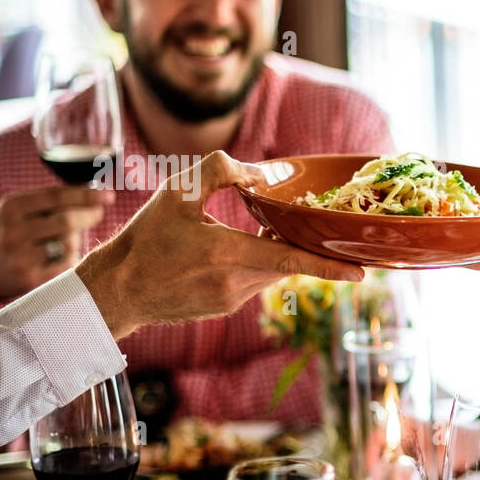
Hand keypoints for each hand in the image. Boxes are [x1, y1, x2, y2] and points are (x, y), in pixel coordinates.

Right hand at [0, 186, 110, 297]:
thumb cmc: (8, 231)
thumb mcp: (17, 208)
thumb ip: (49, 200)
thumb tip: (93, 191)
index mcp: (11, 207)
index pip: (57, 197)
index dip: (86, 195)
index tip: (109, 195)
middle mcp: (13, 232)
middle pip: (66, 221)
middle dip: (89, 215)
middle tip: (98, 213)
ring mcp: (20, 258)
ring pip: (68, 245)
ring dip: (76, 239)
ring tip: (65, 238)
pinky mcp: (30, 280)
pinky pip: (66, 266)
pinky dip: (71, 258)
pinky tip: (61, 256)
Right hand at [76, 151, 365, 338]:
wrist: (117, 288)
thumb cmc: (146, 238)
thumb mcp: (177, 192)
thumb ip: (220, 170)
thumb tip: (260, 172)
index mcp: (228, 254)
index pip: (293, 262)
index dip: (330, 268)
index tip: (362, 272)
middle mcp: (235, 284)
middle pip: (285, 262)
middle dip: (297, 244)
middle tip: (306, 224)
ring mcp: (231, 300)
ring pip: (270, 272)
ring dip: (273, 252)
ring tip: (259, 229)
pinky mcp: (224, 309)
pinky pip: (252, 283)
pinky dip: (253, 264)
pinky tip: (231, 249)